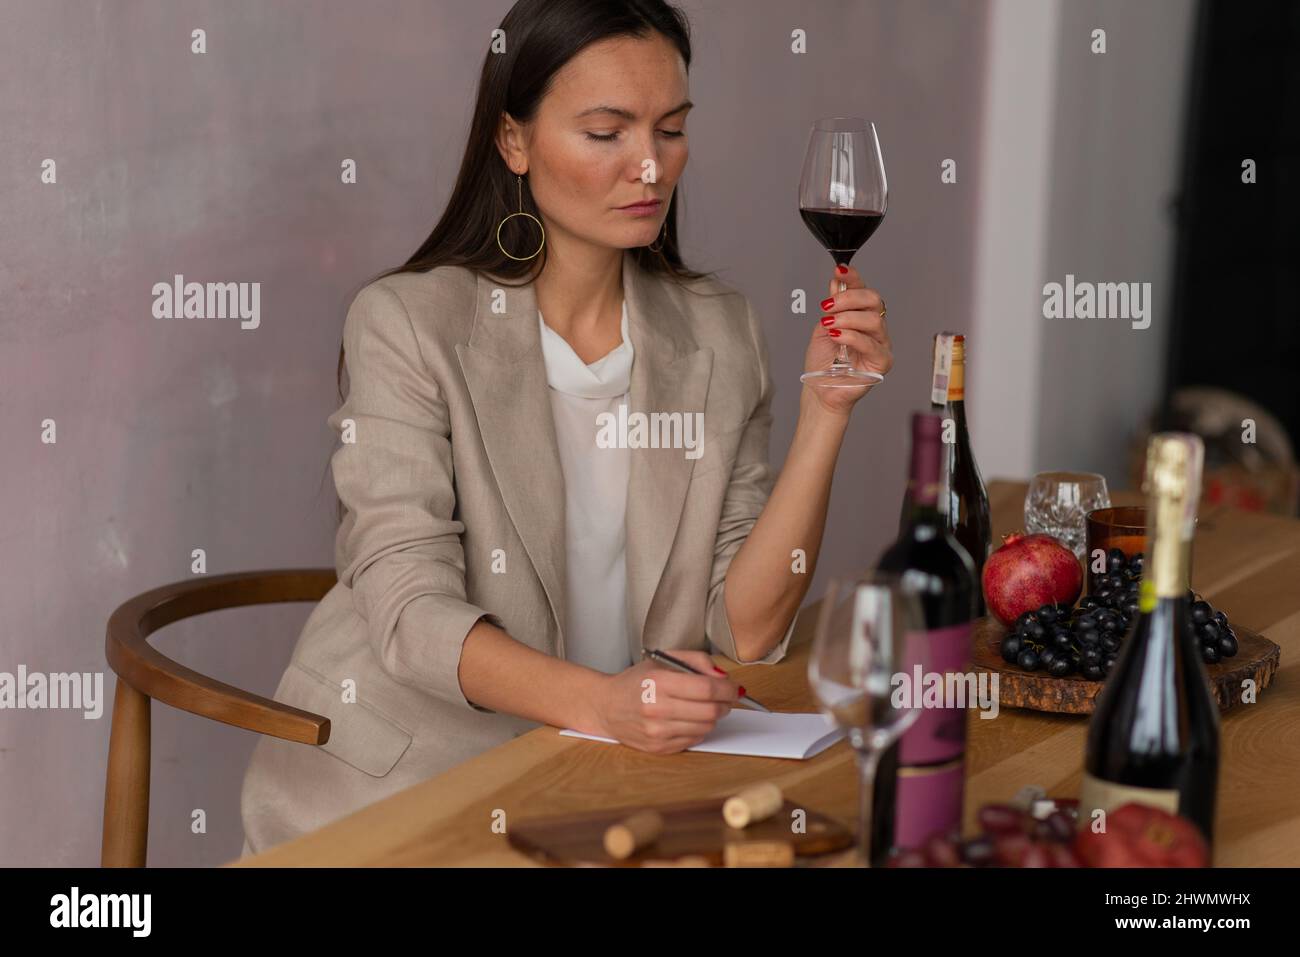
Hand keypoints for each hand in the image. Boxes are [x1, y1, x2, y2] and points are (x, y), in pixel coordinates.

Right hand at [592, 650, 738, 753]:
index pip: (706, 688)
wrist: (606, 706)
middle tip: (726, 698)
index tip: (734, 687)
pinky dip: (699, 728)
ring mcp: (657, 730)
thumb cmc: (635, 682)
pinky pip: (694, 739)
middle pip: (710, 710)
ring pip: (706, 727)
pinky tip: (688, 719)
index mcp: (658, 681)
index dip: (728, 688)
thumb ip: (696, 661)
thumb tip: (722, 676)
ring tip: (704, 707)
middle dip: (725, 704)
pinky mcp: (658, 747)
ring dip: (713, 717)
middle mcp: (656, 707)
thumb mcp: (662, 660)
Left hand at [802, 263, 893, 415]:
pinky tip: (837, 336)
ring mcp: (881, 344)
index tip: (839, 271)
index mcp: (862, 316)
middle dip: (849, 298)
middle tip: (828, 306)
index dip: (853, 279)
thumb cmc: (824, 363)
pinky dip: (851, 336)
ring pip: (873, 320)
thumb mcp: (824, 327)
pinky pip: (871, 343)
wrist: (820, 390)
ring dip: (848, 318)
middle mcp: (875, 328)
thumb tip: (837, 282)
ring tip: (830, 325)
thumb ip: (833, 307)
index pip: (864, 291)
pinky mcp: (882, 362)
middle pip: (874, 300)